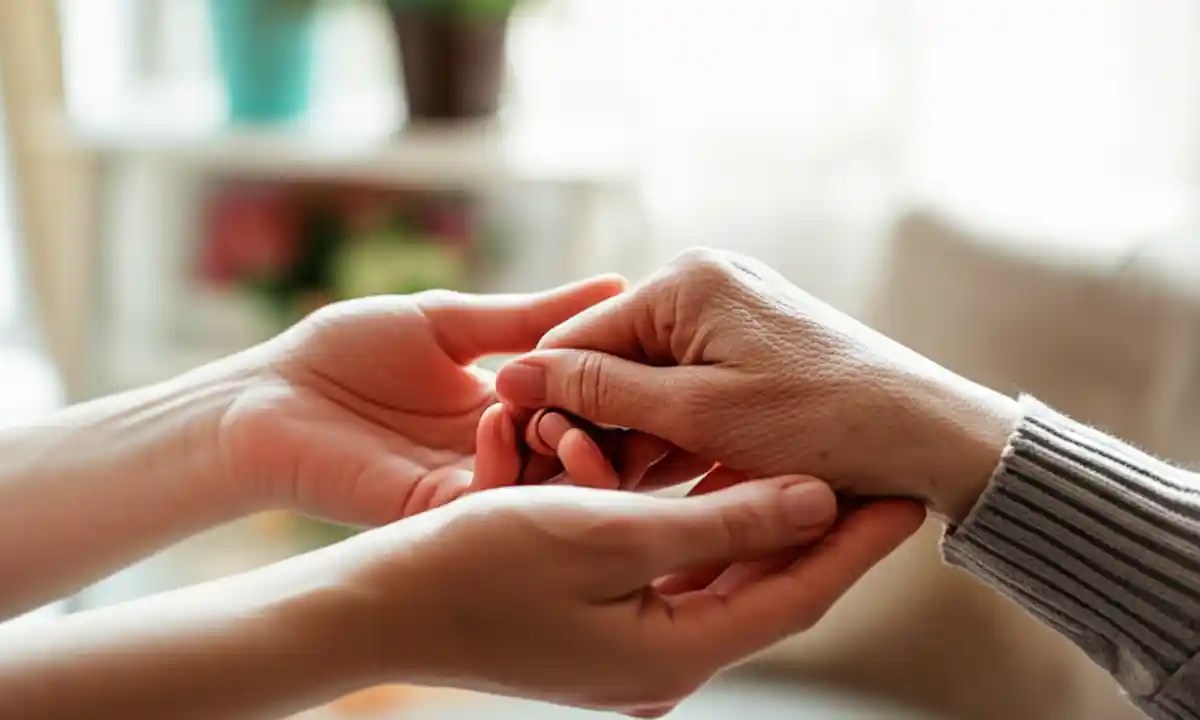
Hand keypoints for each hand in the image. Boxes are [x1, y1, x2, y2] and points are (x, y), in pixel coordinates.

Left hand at [212, 276, 623, 525]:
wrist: (265, 396)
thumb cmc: (343, 351)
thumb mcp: (449, 321)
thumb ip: (527, 316)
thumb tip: (617, 283)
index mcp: (508, 409)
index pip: (586, 411)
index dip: (616, 393)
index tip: (636, 362)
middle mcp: (498, 455)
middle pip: (581, 461)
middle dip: (605, 435)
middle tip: (609, 402)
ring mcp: (467, 489)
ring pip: (548, 494)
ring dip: (567, 458)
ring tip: (564, 419)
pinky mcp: (430, 513)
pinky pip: (490, 504)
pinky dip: (506, 467)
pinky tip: (498, 422)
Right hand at [330, 475, 923, 715]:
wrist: (379, 606)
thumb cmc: (478, 568)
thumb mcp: (606, 533)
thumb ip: (720, 522)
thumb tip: (816, 503)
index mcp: (674, 653)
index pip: (796, 595)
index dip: (855, 543)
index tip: (909, 495)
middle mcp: (662, 659)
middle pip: (767, 588)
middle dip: (820, 530)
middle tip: (876, 473)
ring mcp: (629, 646)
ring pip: (721, 575)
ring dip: (760, 522)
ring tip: (817, 466)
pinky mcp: (599, 622)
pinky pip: (672, 571)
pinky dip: (700, 526)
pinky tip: (724, 482)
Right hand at [495, 249, 1019, 520]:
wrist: (932, 437)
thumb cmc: (821, 425)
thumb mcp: (695, 415)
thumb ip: (599, 391)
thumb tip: (514, 374)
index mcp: (686, 281)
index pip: (579, 338)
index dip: (552, 403)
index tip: (539, 462)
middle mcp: (705, 284)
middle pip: (614, 361)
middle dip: (601, 427)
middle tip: (597, 488)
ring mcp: (733, 314)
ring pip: (650, 382)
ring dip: (639, 439)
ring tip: (637, 491)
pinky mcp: (753, 348)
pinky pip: (690, 388)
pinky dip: (679, 434)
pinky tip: (677, 478)